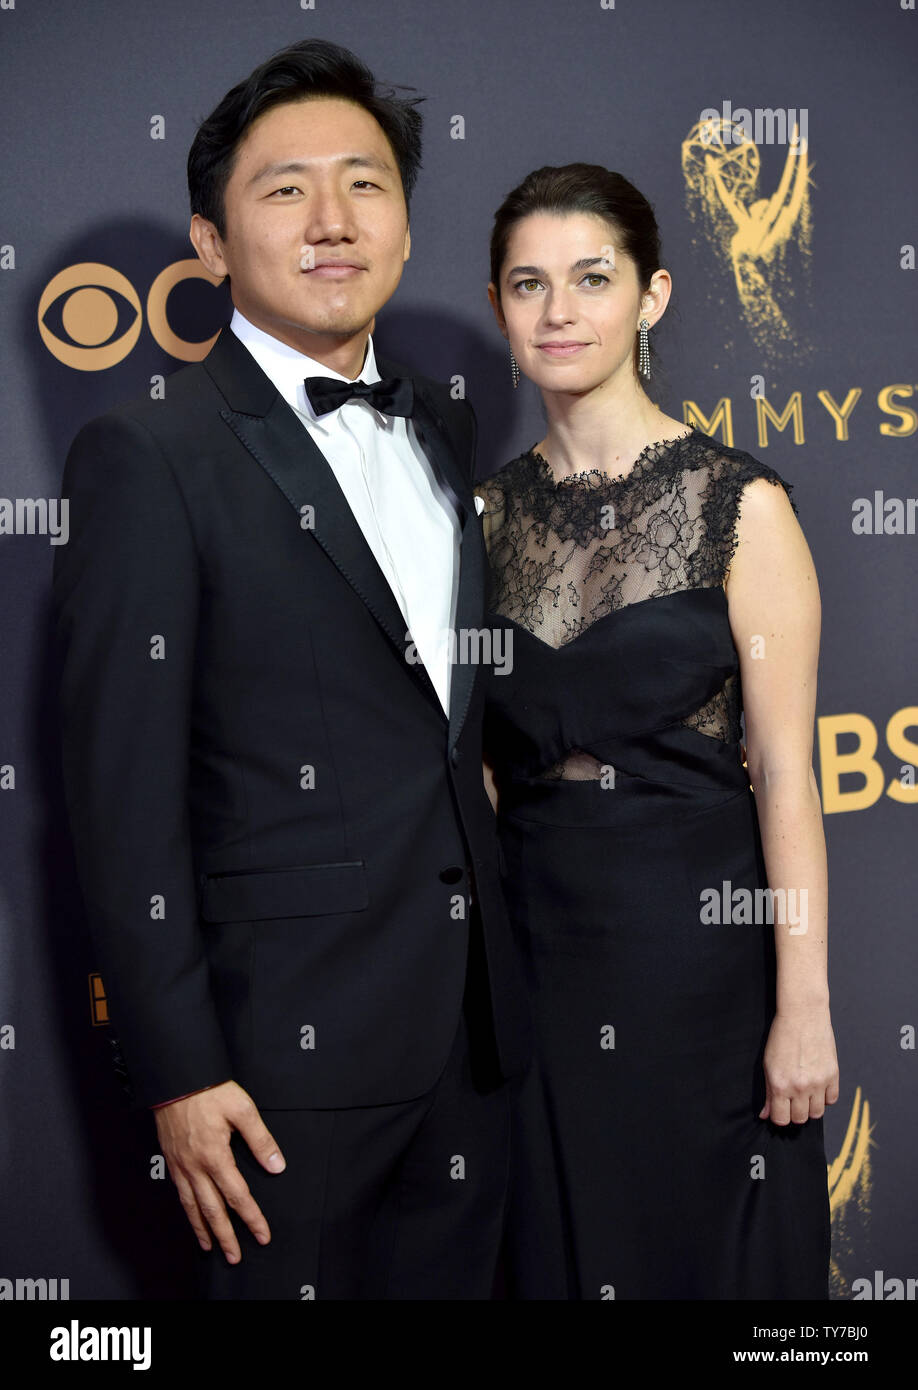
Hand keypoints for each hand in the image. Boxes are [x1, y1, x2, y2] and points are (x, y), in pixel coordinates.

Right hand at [153, 1080, 285, 1262]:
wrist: (175, 1078)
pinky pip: (179, 1193)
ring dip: (202, 1229)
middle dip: (225, 1236)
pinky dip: (186, 1211)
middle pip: (212, 1210)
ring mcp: (180, 1165)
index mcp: (216, 1156)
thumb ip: (260, 1139)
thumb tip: (276, 1166)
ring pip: (192, 1206)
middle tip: (235, 1257)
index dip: (251, 1218)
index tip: (262, 1235)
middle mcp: (196, 1166)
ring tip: (210, 1247)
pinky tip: (191, 1216)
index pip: (238, 1196)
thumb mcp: (242, 1109)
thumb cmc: (209, 1090)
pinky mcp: (171, 1159)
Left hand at [759, 1006, 838, 1124]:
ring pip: (817, 1113)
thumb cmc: (781, 1036)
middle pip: (800, 1119)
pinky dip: (824, 1097)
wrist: (803, 1014)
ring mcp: (818, 1082)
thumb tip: (766, 1114)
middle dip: (794, 1113)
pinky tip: (817, 1087)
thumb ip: (768, 1092)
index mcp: (780, 1084)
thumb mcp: (768, 1064)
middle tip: (792, 1101)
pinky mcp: (833, 1075)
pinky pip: (832, 1099)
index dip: (779, 1117)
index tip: (779, 1110)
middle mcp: (800, 1086)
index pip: (781, 1119)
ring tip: (805, 1094)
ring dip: (810, 1107)